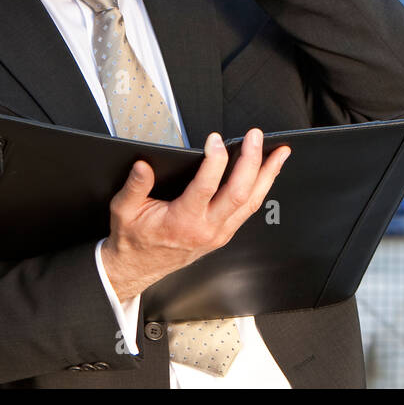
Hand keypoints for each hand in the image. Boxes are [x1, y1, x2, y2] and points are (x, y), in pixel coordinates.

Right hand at [100, 128, 288, 300]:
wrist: (139, 267)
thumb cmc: (134, 239)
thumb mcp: (123, 211)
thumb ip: (134, 187)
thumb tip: (142, 166)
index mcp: (182, 222)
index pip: (205, 188)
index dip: (214, 161)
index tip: (215, 140)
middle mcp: (206, 229)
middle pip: (239, 194)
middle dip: (250, 161)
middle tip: (255, 137)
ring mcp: (220, 233)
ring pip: (252, 203)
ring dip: (268, 175)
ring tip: (279, 152)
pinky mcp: (225, 232)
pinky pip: (249, 209)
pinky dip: (262, 187)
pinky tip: (268, 172)